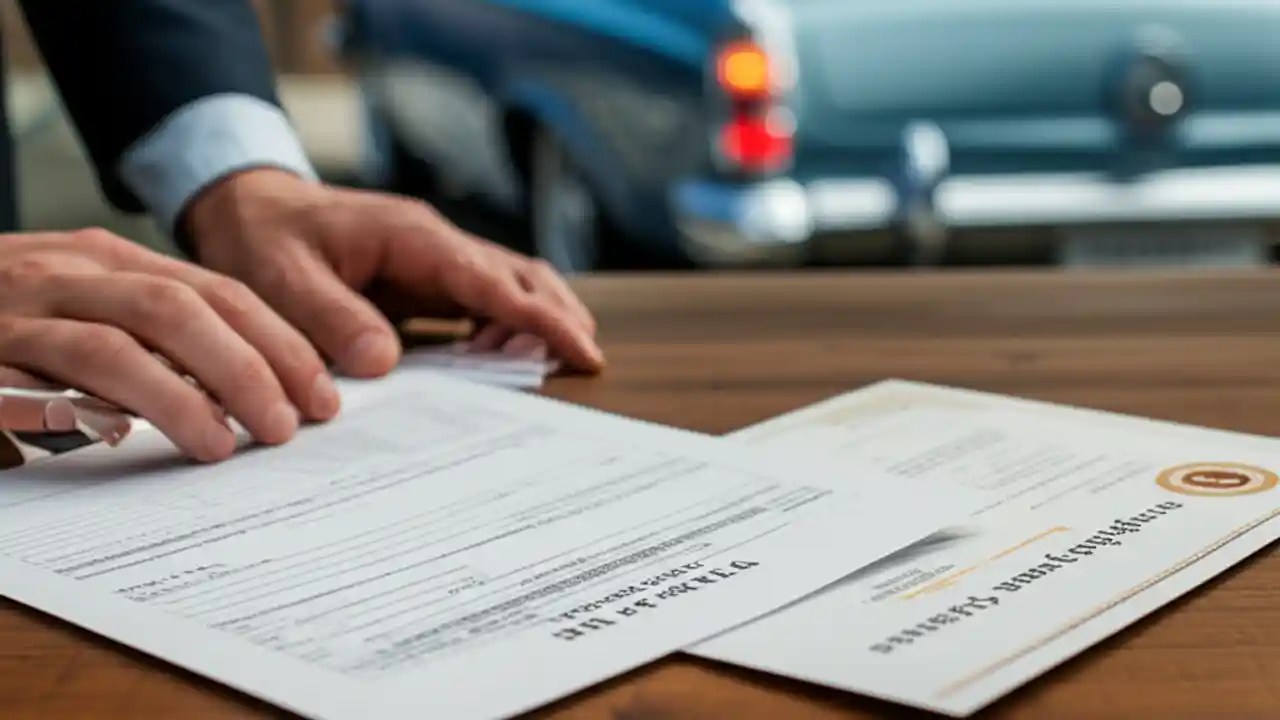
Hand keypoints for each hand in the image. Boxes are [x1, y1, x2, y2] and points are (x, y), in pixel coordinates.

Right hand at [0, 230, 339, 461]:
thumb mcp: (78, 326)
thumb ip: (145, 349)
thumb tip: (233, 399)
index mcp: (113, 261)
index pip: (222, 292)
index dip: (282, 342)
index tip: (324, 393)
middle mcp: (82, 266)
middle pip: (198, 303)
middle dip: (263, 360)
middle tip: (302, 419)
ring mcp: (35, 296)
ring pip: (148, 324)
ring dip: (209, 383)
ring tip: (246, 438)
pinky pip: (77, 360)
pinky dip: (137, 396)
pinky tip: (173, 436)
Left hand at [183, 169, 603, 377]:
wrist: (244, 207)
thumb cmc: (262, 237)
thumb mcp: (280, 278)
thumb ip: (330, 318)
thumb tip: (385, 363)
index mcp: (412, 238)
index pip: (493, 281)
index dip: (541, 318)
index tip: (582, 350)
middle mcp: (435, 244)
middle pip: (521, 276)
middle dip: (558, 318)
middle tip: (582, 366)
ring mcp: (433, 260)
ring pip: (510, 286)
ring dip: (537, 323)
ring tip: (549, 368)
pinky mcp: (424, 279)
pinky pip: (480, 303)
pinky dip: (504, 329)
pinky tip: (502, 360)